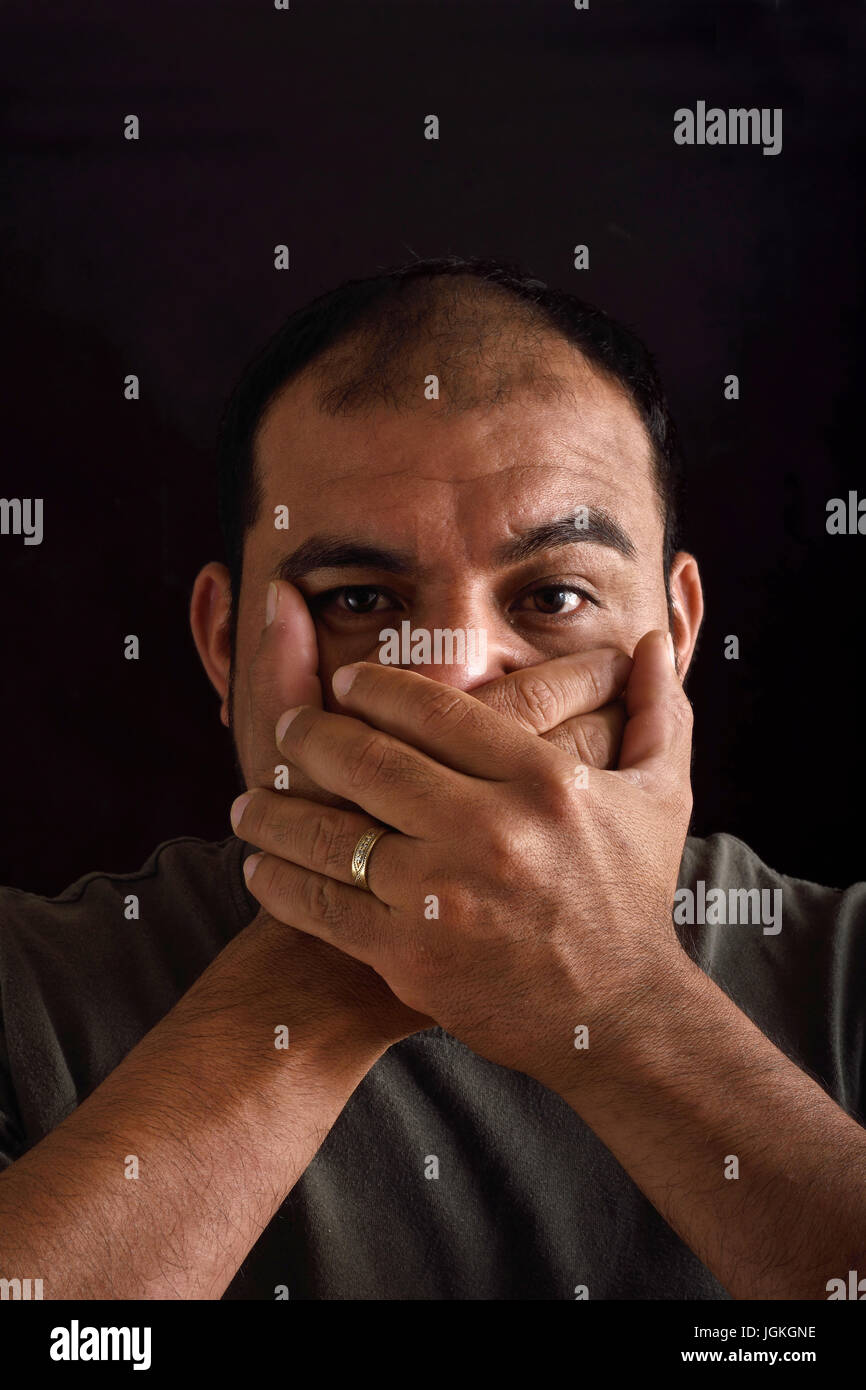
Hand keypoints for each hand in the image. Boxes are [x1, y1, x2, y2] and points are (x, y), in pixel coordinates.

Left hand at [237, 629, 693, 1096]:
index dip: (379, 690)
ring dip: (278, 812)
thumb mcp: (662, 796)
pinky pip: (326, 906)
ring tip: (250, 802)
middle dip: (314, 738)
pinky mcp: (413, 955)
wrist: (621, 1016)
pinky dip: (282, 884)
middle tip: (289, 731)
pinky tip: (260, 869)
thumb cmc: (635, 898)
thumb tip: (652, 643)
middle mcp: (491, 829)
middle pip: (371, 761)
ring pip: (334, 834)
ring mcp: (446, 894)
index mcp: (543, 779)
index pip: (437, 710)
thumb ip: (658, 712)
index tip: (347, 683)